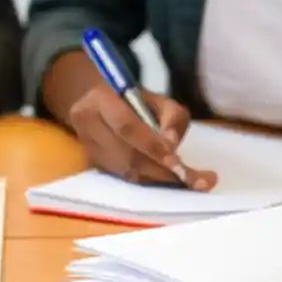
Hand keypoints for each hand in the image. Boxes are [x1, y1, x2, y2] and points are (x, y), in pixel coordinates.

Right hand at [65, 85, 217, 190]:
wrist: (101, 105)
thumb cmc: (134, 101)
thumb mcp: (159, 100)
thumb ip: (171, 117)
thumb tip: (171, 145)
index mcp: (100, 99)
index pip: (126, 127)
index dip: (153, 147)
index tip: (178, 163)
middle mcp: (86, 123)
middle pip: (125, 155)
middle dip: (161, 171)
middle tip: (195, 181)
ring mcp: (86, 147)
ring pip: (124, 171)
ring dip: (157, 180)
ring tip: (188, 182)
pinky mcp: (91, 164)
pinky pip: (123, 178)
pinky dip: (147, 182)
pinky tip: (167, 181)